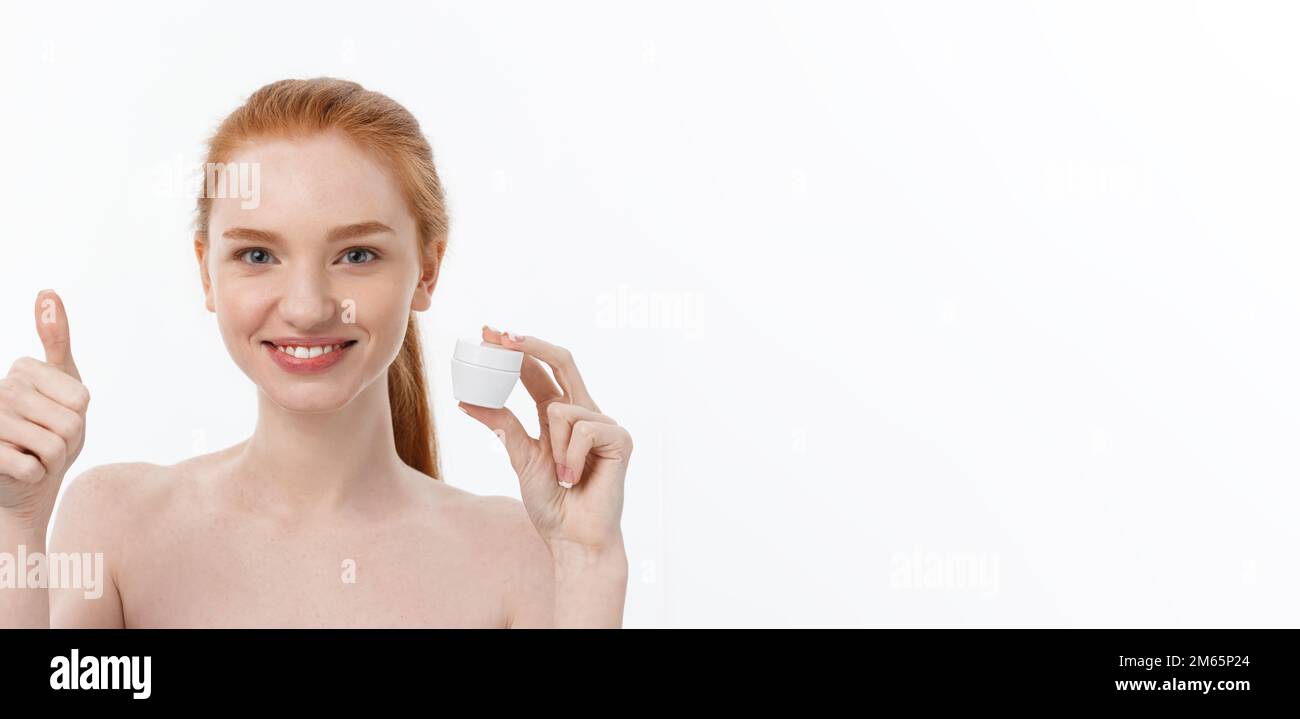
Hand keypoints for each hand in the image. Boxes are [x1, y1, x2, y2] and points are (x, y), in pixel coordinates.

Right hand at [0, 290, 89, 530]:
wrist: (30, 475)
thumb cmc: (51, 423)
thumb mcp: (64, 379)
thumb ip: (56, 337)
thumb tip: (47, 290)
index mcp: (21, 371)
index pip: (80, 398)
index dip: (80, 415)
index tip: (59, 414)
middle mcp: (0, 391)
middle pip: (69, 422)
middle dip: (69, 440)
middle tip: (49, 439)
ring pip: (53, 445)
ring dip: (54, 459)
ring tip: (37, 453)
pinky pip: (33, 466)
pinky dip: (37, 474)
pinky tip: (24, 470)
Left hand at [458, 326, 631, 557]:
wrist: (573, 537)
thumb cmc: (551, 503)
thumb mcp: (520, 457)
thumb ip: (502, 425)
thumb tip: (466, 400)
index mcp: (560, 414)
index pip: (539, 372)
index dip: (517, 351)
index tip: (488, 334)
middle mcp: (583, 412)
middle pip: (562, 362)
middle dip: (530, 347)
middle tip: (501, 336)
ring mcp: (605, 424)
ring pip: (561, 408)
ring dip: (552, 448)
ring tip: (561, 475)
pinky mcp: (620, 439)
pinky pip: (583, 429)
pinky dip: (571, 457)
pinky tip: (576, 478)